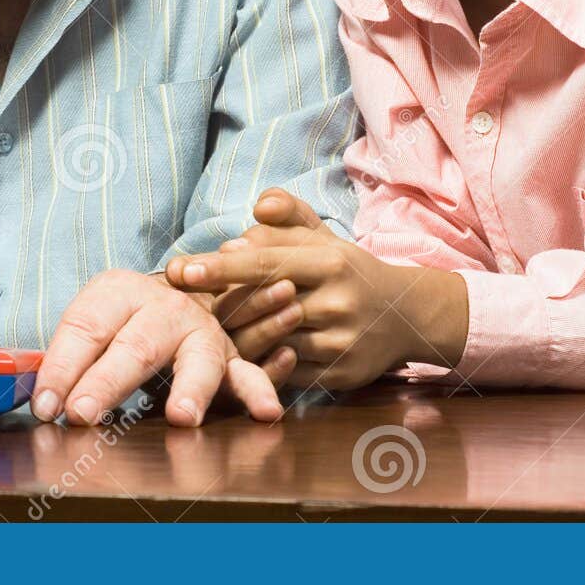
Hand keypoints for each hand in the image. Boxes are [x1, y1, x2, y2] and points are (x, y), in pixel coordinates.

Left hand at [33, 269, 285, 426]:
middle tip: (83, 413)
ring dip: (189, 388)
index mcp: (119, 291)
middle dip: (106, 381)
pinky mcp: (230, 357)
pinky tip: (265, 412)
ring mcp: (202, 330)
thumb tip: (36, 402)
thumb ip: (64, 363)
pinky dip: (258, 391)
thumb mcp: (89, 329)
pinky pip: (247, 373)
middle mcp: (164, 306)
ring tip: (181, 418)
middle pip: (135, 344)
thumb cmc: (119, 326)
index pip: (86, 326)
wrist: (171, 305)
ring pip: (196, 357)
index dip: (62, 365)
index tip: (45, 404)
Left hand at [166, 188, 468, 390]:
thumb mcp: (324, 235)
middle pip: (261, 305)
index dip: (219, 268)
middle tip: (179, 300)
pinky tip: (236, 353)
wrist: (406, 316)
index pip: (265, 263)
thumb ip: (290, 214)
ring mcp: (339, 342)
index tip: (178, 269)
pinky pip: (284, 373)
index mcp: (331, 262)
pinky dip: (257, 362)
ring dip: (234, 334)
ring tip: (203, 326)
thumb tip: (258, 208)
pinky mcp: (340, 376)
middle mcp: (337, 302)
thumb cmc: (347, 271)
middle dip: (218, 303)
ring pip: (269, 342)